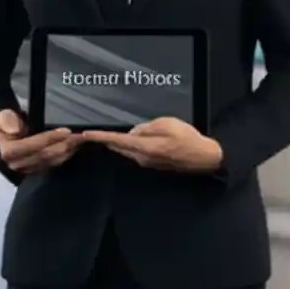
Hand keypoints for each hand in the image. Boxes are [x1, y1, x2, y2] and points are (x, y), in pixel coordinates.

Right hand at [0, 109, 84, 174]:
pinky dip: (65, 155)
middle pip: (46, 155)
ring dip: (68, 151)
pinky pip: (54, 165)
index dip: (51, 138)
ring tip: (80, 140)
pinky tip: (74, 147)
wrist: (3, 135)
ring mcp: (28, 170)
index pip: (34, 145)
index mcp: (9, 152)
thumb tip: (14, 130)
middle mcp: (18, 164)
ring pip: (52, 162)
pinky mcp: (36, 171)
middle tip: (79, 135)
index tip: (66, 131)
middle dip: (64, 145)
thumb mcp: (2, 117)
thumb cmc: (5, 123)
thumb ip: (7, 121)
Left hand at [81, 117, 222, 173]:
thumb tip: (133, 132)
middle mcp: (141, 158)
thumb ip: (146, 128)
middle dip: (105, 140)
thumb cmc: (187, 138)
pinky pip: (135, 152)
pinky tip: (130, 138)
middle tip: (92, 133)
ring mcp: (146, 163)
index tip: (86, 134)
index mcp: (144, 147)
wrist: (203, 158)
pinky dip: (129, 146)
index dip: (101, 136)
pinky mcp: (152, 164)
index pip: (117, 141)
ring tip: (107, 134)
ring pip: (126, 150)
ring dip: (117, 143)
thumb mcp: (167, 124)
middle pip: (118, 147)